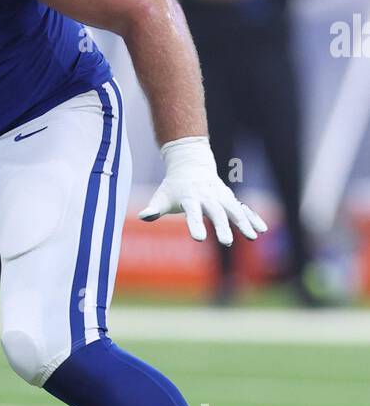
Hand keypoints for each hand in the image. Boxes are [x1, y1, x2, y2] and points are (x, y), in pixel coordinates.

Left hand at [139, 136, 266, 244]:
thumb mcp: (161, 195)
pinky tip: (261, 230)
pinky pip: (243, 208)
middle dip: (222, 226)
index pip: (192, 212)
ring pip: (234, 209)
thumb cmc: (173, 186)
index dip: (195, 224)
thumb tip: (143, 216)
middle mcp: (208, 196)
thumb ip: (154, 207)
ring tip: (252, 237)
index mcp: (190, 197)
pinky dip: (252, 217)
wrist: (191, 163)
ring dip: (244, 222)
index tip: (198, 239)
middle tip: (227, 242)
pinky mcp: (229, 198)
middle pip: (216, 212)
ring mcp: (221, 196)